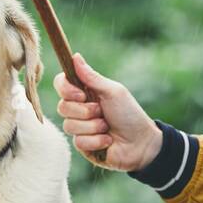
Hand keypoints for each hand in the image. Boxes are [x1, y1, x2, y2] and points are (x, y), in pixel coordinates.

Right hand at [53, 53, 162, 170]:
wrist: (141, 143)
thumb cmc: (129, 114)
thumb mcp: (112, 92)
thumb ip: (91, 77)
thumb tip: (75, 56)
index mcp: (86, 92)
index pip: (61, 84)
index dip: (65, 89)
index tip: (80, 95)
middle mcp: (80, 109)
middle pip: (62, 106)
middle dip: (85, 111)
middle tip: (102, 112)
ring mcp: (80, 128)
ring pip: (69, 125)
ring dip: (93, 127)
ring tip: (107, 127)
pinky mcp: (83, 145)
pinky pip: (78, 142)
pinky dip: (96, 141)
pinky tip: (108, 141)